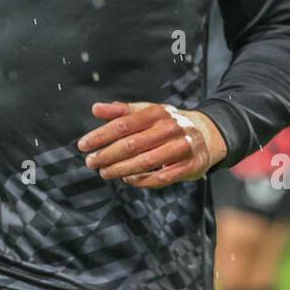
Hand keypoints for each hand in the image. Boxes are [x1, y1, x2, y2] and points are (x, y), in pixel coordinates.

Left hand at [77, 101, 227, 188]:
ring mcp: (182, 147)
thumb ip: (121, 111)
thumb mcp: (147, 112)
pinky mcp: (189, 166)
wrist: (207, 134)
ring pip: (145, 162)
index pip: (123, 125)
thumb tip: (95, 108)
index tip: (83, 145)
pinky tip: (128, 180)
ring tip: (104, 172)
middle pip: (132, 144)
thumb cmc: (168, 124)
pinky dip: (142, 181)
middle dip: (107, 155)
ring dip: (121, 170)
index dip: (101, 136)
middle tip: (91, 162)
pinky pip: (161, 177)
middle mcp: (171, 128)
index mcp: (157, 112)